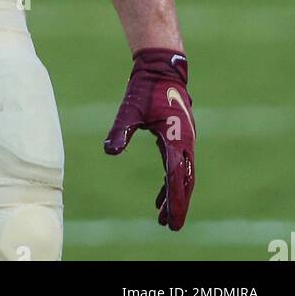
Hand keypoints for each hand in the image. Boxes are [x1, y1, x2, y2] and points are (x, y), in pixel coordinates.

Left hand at [104, 48, 194, 230]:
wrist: (161, 68)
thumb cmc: (145, 88)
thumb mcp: (130, 109)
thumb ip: (121, 130)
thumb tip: (109, 152)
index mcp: (175, 137)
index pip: (176, 176)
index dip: (174, 199)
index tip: (172, 219)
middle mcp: (185, 142)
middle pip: (185, 181)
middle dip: (179, 205)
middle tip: (172, 227)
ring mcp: (184, 140)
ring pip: (183, 176)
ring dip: (175, 196)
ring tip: (164, 219)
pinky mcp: (179, 138)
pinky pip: (178, 166)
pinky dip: (170, 183)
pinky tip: (160, 198)